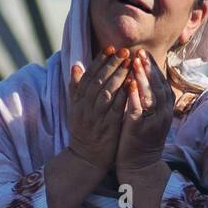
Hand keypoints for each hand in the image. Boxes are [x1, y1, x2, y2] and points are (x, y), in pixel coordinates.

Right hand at [66, 47, 131, 170]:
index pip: (88, 75)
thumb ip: (76, 87)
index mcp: (78, 100)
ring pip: (107, 91)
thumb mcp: (75, 108)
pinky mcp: (107, 127)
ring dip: (118, 75)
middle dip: (111, 64)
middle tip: (123, 51)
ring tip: (130, 63)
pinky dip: (123, 94)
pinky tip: (132, 84)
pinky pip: (116, 108)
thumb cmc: (84, 132)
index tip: (110, 48)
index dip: (99, 61)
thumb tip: (76, 66)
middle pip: (98, 80)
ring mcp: (96, 116)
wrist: (85, 159)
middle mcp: (85, 106)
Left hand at [116, 49, 174, 178]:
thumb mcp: (149, 117)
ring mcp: (153, 122)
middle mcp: (163, 114)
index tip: (144, 54)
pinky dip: (135, 96)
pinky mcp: (141, 130)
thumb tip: (140, 79)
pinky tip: (128, 84)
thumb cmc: (140, 139)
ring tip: (135, 63)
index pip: (161, 83)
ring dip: (143, 78)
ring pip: (151, 95)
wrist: (140, 166)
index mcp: (165, 110)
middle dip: (149, 68)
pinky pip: (139, 109)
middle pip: (158, 86)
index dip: (153, 68)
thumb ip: (148, 99)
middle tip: (140, 52)